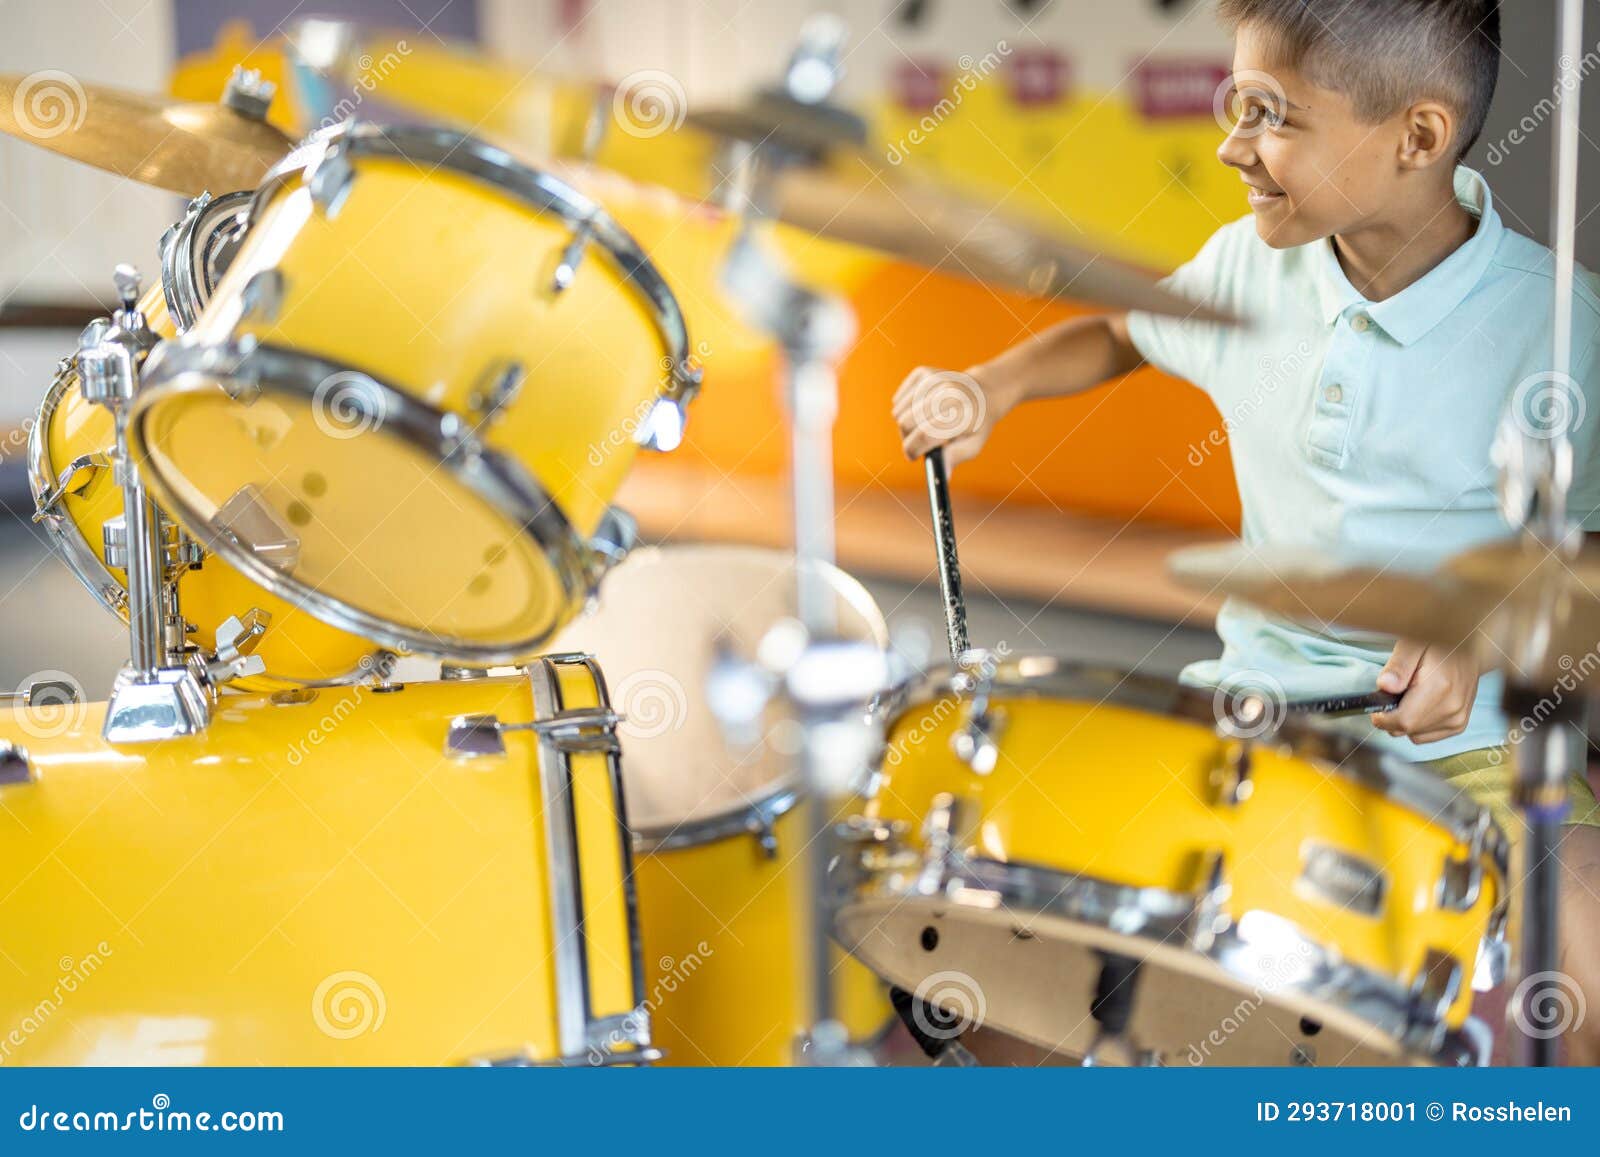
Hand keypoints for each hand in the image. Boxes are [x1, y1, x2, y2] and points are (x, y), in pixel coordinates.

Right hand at [892, 364, 1020, 467]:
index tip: (911, 457)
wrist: (983, 391)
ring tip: (923, 425)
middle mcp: (947, 393)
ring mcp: (934, 379)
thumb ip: (956, 457)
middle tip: (919, 443)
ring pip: (899, 412)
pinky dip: (904, 409)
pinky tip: (921, 409)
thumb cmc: (976, 423)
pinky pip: (898, 400)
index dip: (912, 450)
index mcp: (962, 414)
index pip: (925, 435)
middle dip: (908, 439)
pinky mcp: (923, 372)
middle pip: (907, 423)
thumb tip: (942, 475)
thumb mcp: (974, 444)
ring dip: (906, 424)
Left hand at [1371, 640, 1479, 743]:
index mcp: (1439, 688)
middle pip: (1406, 729)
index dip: (1382, 717)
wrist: (1469, 651)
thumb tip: (1385, 686)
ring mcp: (1457, 719)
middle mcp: (1451, 708)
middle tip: (1396, 692)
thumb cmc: (1438, 646)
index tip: (1377, 703)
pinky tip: (1420, 705)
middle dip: (1391, 716)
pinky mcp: (1458, 725)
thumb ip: (1397, 666)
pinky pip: (1424, 736)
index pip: (1403, 721)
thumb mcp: (1412, 645)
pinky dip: (1416, 724)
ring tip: (1411, 696)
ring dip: (1404, 720)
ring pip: (1413, 735)